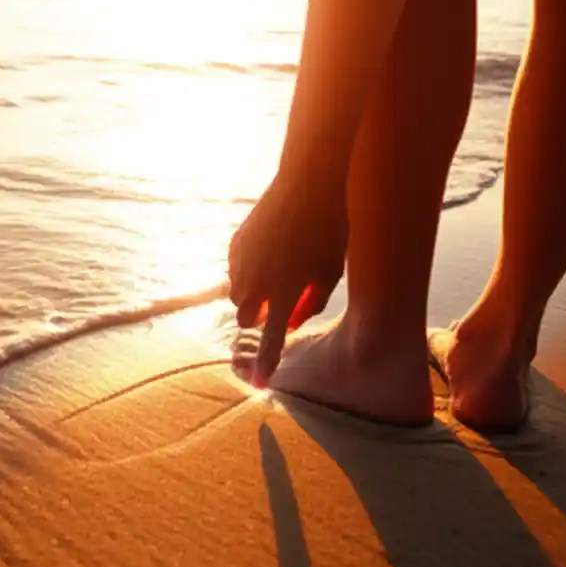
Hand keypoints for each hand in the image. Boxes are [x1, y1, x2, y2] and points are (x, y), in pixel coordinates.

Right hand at [228, 180, 346, 386]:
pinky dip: (247, 271)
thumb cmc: (329, 229)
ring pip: (237, 294)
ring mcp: (242, 260)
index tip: (260, 384)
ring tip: (276, 275)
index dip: (267, 363)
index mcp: (285, 290)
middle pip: (246, 317)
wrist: (309, 182)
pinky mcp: (236, 244)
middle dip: (259, 317)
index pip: (272, 337)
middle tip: (279, 304)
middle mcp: (257, 279)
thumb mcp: (329, 272)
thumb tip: (291, 322)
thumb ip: (311, 303)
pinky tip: (268, 254)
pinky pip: (235, 269)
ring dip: (252, 295)